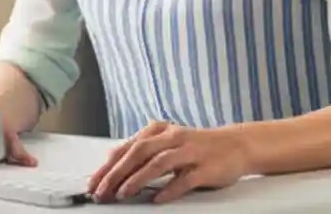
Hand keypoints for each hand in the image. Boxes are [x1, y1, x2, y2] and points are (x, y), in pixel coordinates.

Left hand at [87, 121, 250, 203]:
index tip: (93, 183)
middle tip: (102, 191)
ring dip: (138, 179)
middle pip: (139, 152)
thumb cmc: (198, 147)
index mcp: (161, 131)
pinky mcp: (206, 167)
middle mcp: (174, 137)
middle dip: (117, 173)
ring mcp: (191, 151)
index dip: (108, 166)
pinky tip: (158, 199)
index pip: (128, 147)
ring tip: (123, 194)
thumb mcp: (169, 142)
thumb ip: (145, 151)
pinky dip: (170, 189)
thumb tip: (113, 168)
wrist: (237, 145)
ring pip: (159, 163)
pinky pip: (185, 179)